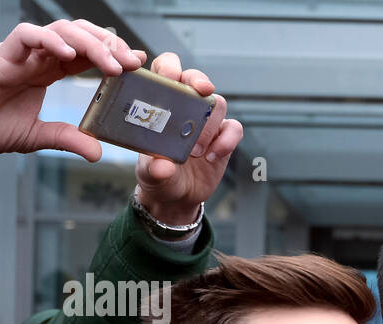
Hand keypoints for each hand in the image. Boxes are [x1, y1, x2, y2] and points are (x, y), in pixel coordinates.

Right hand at [0, 20, 142, 160]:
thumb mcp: (33, 137)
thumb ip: (65, 139)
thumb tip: (98, 153)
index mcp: (45, 72)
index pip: (86, 56)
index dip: (112, 56)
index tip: (138, 64)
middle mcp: (37, 58)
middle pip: (80, 37)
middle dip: (109, 46)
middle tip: (132, 63)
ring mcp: (20, 54)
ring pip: (60, 31)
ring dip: (90, 44)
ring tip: (111, 64)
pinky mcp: (1, 55)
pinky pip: (27, 35)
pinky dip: (50, 41)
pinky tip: (69, 55)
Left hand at [135, 52, 242, 225]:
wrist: (176, 197)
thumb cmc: (156, 176)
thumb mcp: (148, 174)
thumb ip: (153, 169)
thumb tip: (163, 167)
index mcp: (160, 103)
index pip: (164, 71)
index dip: (168, 67)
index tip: (170, 77)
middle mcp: (185, 106)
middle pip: (195, 78)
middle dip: (199, 80)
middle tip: (202, 92)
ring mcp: (207, 121)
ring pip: (218, 103)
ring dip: (208, 125)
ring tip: (195, 152)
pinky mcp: (224, 137)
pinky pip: (234, 128)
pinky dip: (226, 142)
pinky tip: (212, 158)